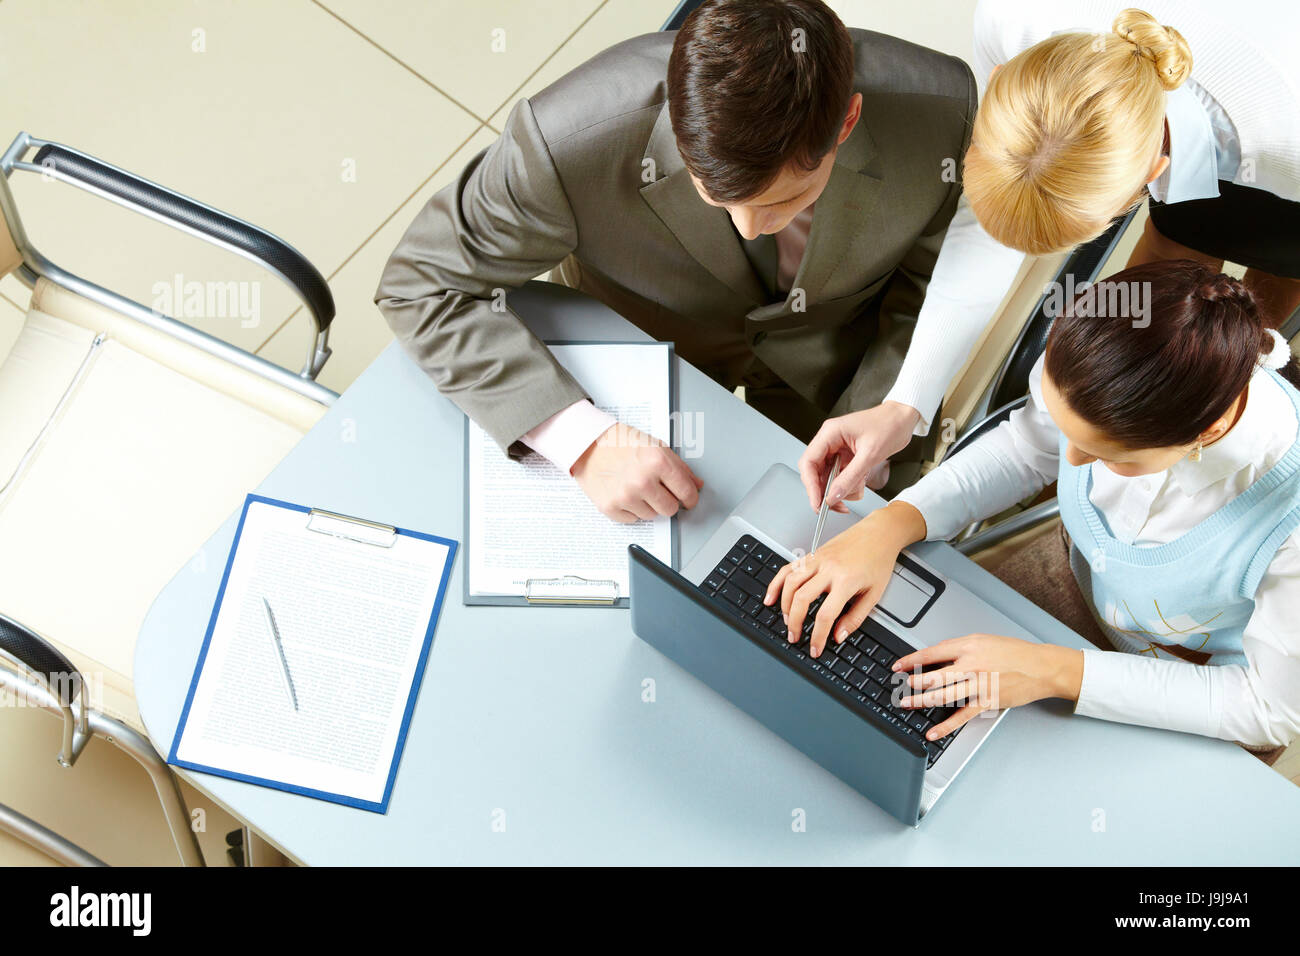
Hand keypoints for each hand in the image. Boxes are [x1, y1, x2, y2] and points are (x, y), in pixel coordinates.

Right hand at [571, 422, 703, 522]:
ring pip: (652, 516)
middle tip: (659, 491)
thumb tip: (696, 485)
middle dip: (668, 501)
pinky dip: (631, 509)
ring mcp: (625, 496)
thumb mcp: (656, 446)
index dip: (690, 498)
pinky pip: (632, 519)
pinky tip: (625, 493)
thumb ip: (679, 467)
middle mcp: (642, 481)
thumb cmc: (620, 442)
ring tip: (637, 487)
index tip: (688, 500)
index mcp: (658, 462)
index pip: (687, 493)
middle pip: (670, 509)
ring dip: (648, 505)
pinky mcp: (610, 507)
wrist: (587, 444)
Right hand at [763, 501, 926, 657]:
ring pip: (790, 583)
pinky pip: (788, 568)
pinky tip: (771, 597)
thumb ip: (854, 618)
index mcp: (846, 581)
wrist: (879, 533)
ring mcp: (817, 559)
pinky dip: (776, 584)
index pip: (825, 615)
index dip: (817, 636)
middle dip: (794, 623)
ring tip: (786, 621)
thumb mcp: (873, 594)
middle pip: (801, 599)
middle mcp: (828, 569)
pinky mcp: (812, 554)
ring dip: (784, 605)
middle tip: (794, 637)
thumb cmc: (879, 560)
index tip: (815, 648)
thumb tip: (838, 636)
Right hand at [799, 401, 921, 512]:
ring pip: (828, 477)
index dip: (811, 485)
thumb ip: (850, 477)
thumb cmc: (889, 425)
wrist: (903, 418)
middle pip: (815, 472)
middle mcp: (830, 441)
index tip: (818, 502)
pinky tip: (861, 483)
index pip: (809, 462)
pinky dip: (849, 485)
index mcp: (830, 433)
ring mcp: (838, 449)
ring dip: (840, 489)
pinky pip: (841, 476)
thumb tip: (833, 496)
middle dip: (825, 491)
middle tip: (834, 505)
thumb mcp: (870, 454)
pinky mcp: (846, 457)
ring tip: (856, 489)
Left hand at [892, 635, 1083, 740]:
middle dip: (912, 682)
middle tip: (899, 687)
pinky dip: (946, 726)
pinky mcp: (987, 701)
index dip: (911, 660)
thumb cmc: (1014, 652)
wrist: (1041, 667)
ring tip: (907, 704)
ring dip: (921, 701)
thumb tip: (937, 653)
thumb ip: (960, 647)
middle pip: (934, 675)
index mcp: (968, 646)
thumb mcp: (984, 640)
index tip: (898, 666)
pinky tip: (933, 732)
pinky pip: (961, 716)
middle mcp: (971, 665)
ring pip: (943, 695)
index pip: (932, 653)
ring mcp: (979, 685)